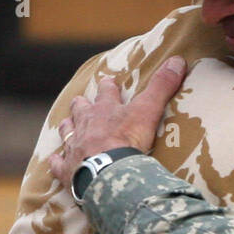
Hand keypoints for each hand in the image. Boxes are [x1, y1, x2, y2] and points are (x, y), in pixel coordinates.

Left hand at [48, 56, 187, 186]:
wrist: (108, 172)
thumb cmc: (128, 140)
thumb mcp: (148, 110)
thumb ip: (162, 86)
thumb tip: (178, 60)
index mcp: (105, 110)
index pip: (106, 92)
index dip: (108, 86)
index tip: (109, 81)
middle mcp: (85, 124)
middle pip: (80, 109)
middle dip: (82, 104)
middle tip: (82, 102)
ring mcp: (74, 146)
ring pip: (67, 131)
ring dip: (68, 127)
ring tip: (68, 125)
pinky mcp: (67, 169)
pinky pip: (57, 163)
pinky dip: (56, 161)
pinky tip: (55, 160)